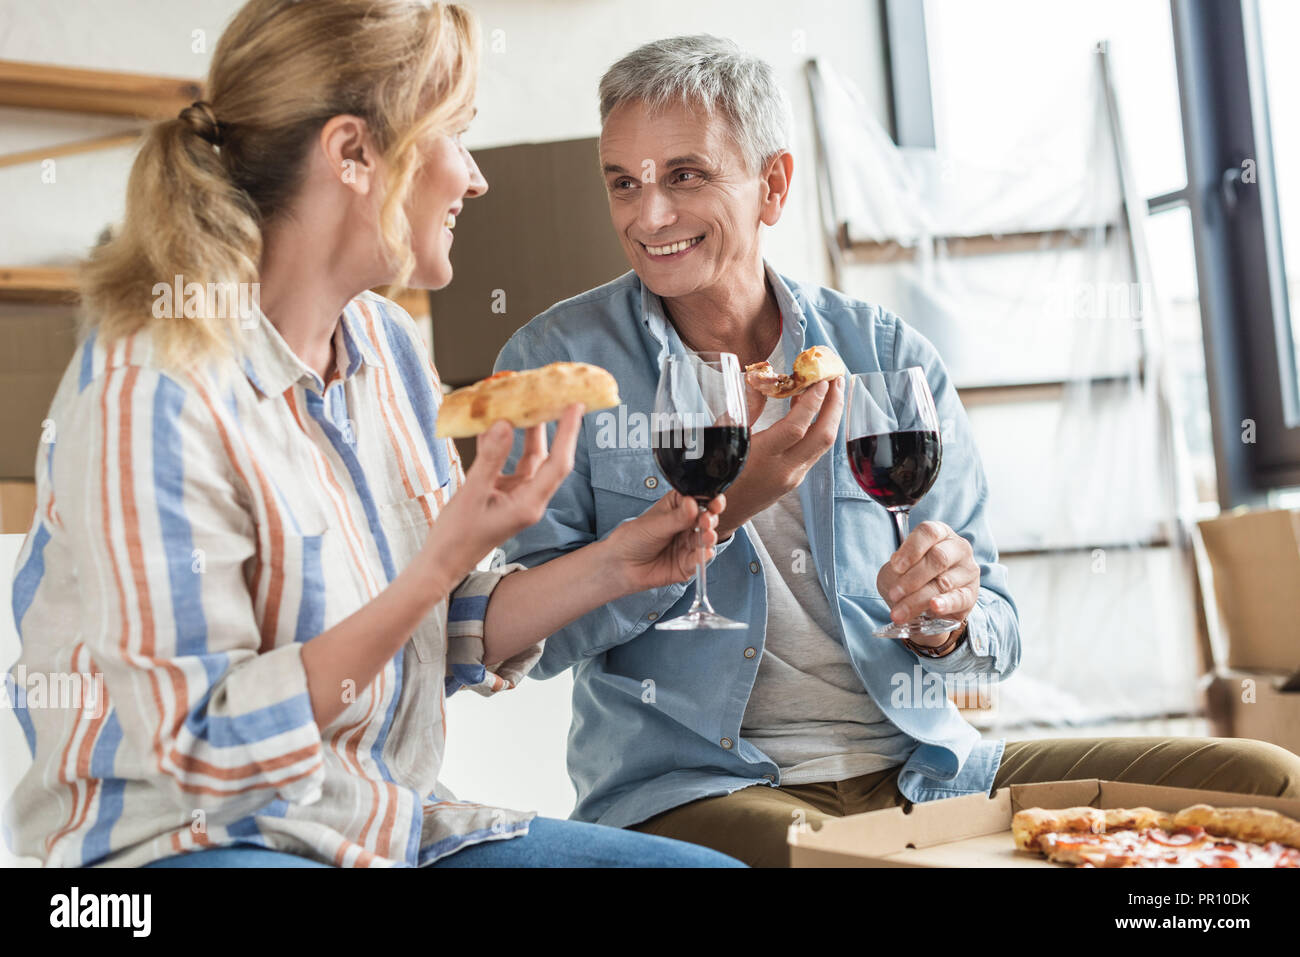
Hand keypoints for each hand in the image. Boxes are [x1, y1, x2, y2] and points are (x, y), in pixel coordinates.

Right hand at [421, 403, 582, 589]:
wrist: (442, 564)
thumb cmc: (456, 537)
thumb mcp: (471, 494)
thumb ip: (490, 458)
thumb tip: (505, 424)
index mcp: (529, 504)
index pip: (559, 463)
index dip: (568, 433)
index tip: (575, 405)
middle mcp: (529, 499)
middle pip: (548, 457)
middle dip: (550, 426)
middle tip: (553, 395)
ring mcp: (517, 497)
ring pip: (529, 458)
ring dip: (526, 432)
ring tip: (525, 402)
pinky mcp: (503, 495)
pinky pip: (510, 464)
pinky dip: (503, 445)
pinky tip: (495, 425)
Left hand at [606, 491, 723, 592]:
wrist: (620, 565)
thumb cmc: (632, 538)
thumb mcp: (654, 524)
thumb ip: (676, 517)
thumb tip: (693, 503)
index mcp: (679, 507)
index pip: (699, 500)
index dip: (710, 500)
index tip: (714, 502)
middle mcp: (687, 525)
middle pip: (707, 519)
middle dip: (710, 519)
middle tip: (706, 520)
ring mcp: (689, 544)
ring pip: (706, 539)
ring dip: (709, 537)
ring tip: (707, 535)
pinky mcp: (688, 564)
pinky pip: (699, 560)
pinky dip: (703, 556)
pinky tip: (703, 552)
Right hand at [716, 376, 844, 537]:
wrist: (719, 514)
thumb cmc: (715, 473)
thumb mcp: (723, 437)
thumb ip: (746, 409)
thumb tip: (762, 380)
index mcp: (761, 458)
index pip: (797, 428)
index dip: (812, 402)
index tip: (820, 380)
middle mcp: (783, 470)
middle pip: (822, 437)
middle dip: (834, 405)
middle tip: (837, 379)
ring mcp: (793, 477)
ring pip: (823, 445)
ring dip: (831, 416)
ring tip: (831, 390)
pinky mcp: (795, 480)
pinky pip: (814, 450)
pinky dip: (818, 427)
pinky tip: (813, 411)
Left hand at [876, 519, 978, 645]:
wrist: (925, 602)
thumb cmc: (910, 576)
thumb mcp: (897, 570)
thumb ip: (895, 571)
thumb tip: (898, 580)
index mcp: (940, 533)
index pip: (929, 533)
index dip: (911, 549)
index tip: (895, 566)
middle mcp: (958, 548)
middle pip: (938, 558)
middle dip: (913, 578)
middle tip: (894, 594)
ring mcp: (968, 571)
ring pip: (944, 582)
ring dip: (918, 598)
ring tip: (900, 612)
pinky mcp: (971, 595)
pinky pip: (959, 599)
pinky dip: (946, 603)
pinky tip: (934, 607)